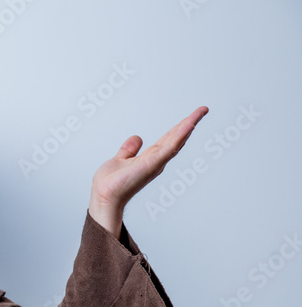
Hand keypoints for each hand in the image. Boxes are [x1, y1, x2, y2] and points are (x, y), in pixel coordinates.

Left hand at [88, 106, 207, 238]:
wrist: (104, 195)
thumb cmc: (110, 184)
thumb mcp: (120, 160)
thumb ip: (129, 150)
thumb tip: (137, 138)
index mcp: (149, 158)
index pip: (167, 139)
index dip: (178, 127)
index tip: (190, 117)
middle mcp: (156, 160)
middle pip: (176, 138)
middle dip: (189, 123)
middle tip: (202, 110)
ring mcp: (156, 162)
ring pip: (176, 140)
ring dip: (189, 125)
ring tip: (200, 112)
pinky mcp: (152, 164)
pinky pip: (169, 147)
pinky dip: (180, 135)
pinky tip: (188, 125)